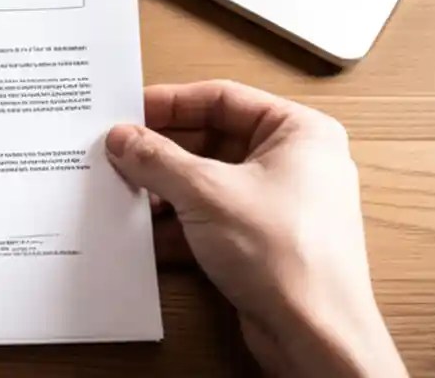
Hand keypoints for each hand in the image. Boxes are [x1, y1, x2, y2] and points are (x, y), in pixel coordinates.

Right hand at [105, 81, 405, 377]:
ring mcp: (278, 204)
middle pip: (211, 140)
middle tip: (119, 154)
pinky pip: (211, 216)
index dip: (170, 103)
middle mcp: (294, 163)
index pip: (222, 98)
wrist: (316, 337)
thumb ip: (157, 159)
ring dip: (165, 189)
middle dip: (162, 152)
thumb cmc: (290, 258)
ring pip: (207, 181)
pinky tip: (145, 231)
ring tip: (124, 192)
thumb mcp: (206, 193)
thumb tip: (123, 138)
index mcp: (299, 133)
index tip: (129, 112)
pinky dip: (178, 222)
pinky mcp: (262, 241)